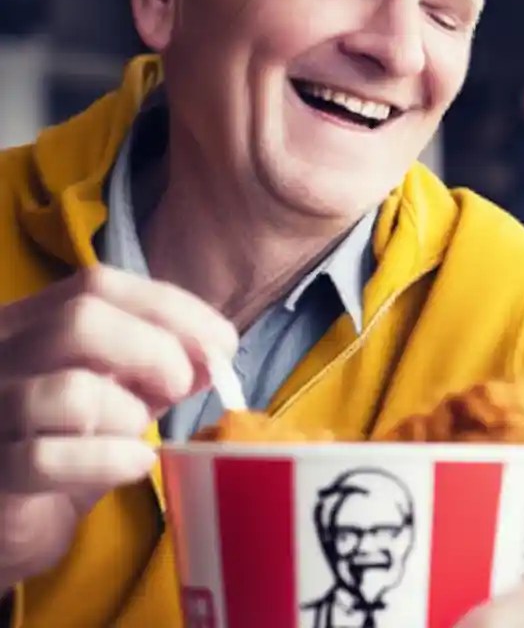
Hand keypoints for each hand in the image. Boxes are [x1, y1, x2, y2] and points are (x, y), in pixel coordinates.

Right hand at [0, 267, 236, 589]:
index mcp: (27, 323)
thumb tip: (214, 350)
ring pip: (72, 391)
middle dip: (156, 352)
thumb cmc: (70, 443)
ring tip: (137, 434)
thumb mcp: (119, 388)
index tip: (222, 343)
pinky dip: (112, 460)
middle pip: (80, 320)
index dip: (172, 308)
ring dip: (129, 414)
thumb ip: (159, 362)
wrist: (14, 518)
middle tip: (181, 388)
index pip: (99, 285)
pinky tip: (133, 464)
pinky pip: (50, 459)